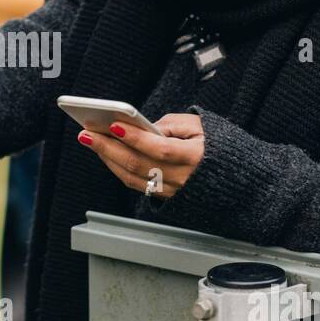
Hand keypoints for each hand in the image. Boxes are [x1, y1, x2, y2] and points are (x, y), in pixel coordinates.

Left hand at [78, 113, 204, 198]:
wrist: (232, 178)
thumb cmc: (214, 145)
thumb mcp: (200, 126)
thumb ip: (172, 124)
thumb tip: (142, 126)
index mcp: (196, 158)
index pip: (161, 149)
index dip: (137, 138)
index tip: (114, 125)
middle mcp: (182, 178)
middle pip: (139, 164)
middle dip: (109, 147)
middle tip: (87, 133)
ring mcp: (172, 191)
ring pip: (132, 177)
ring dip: (107, 158)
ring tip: (90, 140)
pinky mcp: (164, 196)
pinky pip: (135, 184)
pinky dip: (116, 168)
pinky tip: (104, 153)